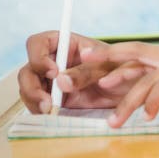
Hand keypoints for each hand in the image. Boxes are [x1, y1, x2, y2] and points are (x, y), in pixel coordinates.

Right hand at [18, 31, 150, 112]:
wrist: (130, 92)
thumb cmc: (123, 70)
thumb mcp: (107, 67)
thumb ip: (85, 72)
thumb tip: (60, 80)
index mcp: (66, 45)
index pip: (38, 43)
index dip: (39, 56)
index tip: (53, 71)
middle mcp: (54, 62)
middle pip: (29, 69)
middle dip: (32, 85)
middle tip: (47, 100)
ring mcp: (52, 82)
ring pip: (28, 88)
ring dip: (34, 100)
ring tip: (50, 110)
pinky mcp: (54, 100)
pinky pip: (37, 104)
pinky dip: (40, 110)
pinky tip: (52, 115)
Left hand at [81, 42, 158, 127]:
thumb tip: (155, 106)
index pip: (136, 55)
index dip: (112, 58)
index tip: (86, 62)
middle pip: (133, 55)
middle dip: (105, 63)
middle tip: (79, 71)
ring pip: (147, 79)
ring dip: (128, 102)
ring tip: (115, 122)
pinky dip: (155, 102)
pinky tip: (147, 117)